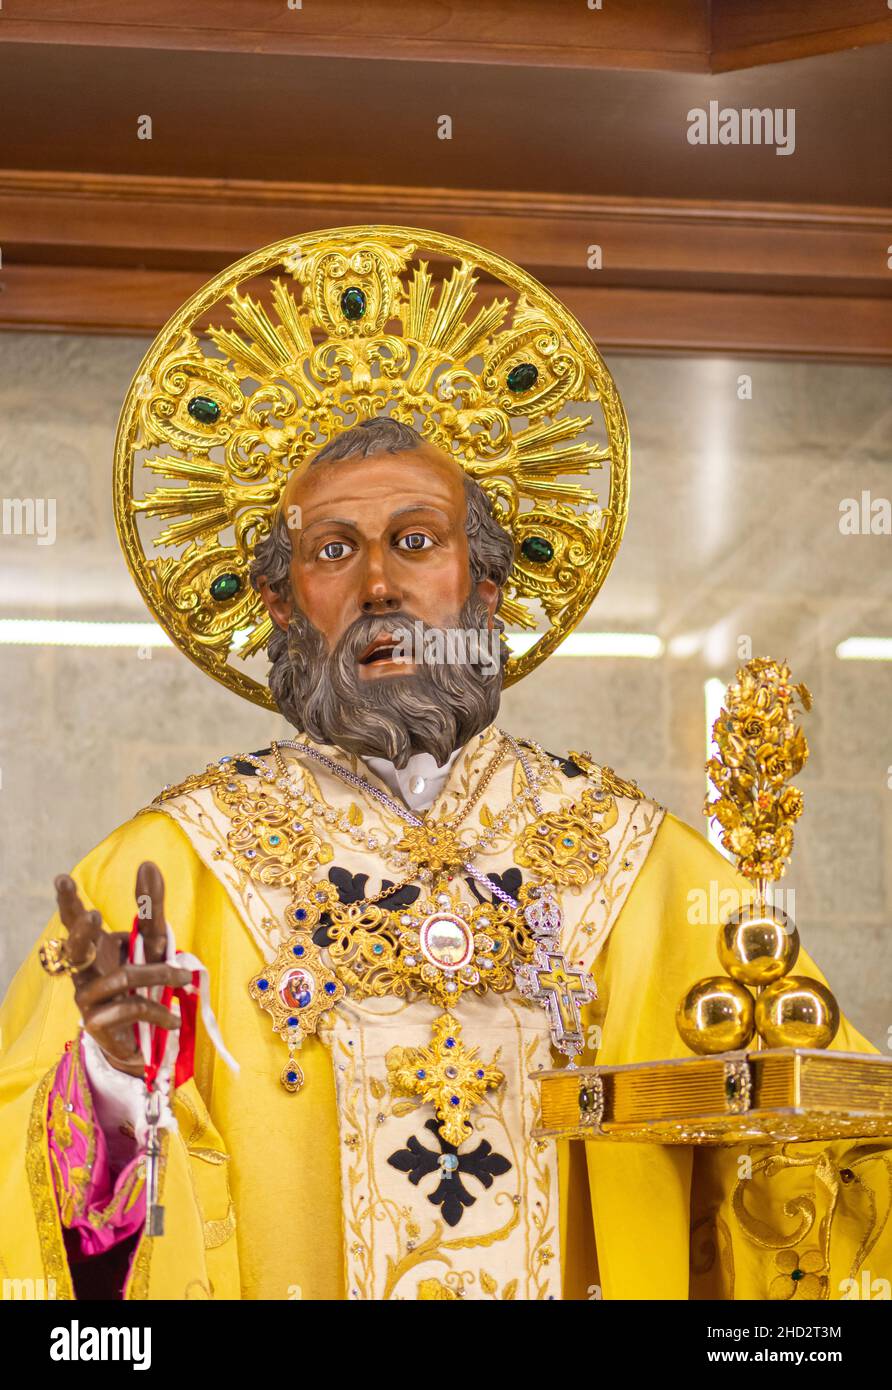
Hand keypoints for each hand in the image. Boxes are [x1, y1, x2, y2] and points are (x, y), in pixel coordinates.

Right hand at [53, 862, 191, 1077]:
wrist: (143, 1042)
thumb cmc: (145, 986)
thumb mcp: (152, 945)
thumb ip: (150, 908)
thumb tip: (147, 863)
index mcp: (94, 949)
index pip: (76, 921)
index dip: (68, 901)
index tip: (62, 878)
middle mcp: (84, 971)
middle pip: (76, 947)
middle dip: (83, 929)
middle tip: (94, 912)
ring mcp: (87, 998)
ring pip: (123, 977)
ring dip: (160, 975)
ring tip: (184, 978)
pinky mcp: (97, 1024)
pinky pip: (131, 1008)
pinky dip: (159, 1011)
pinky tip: (174, 1019)